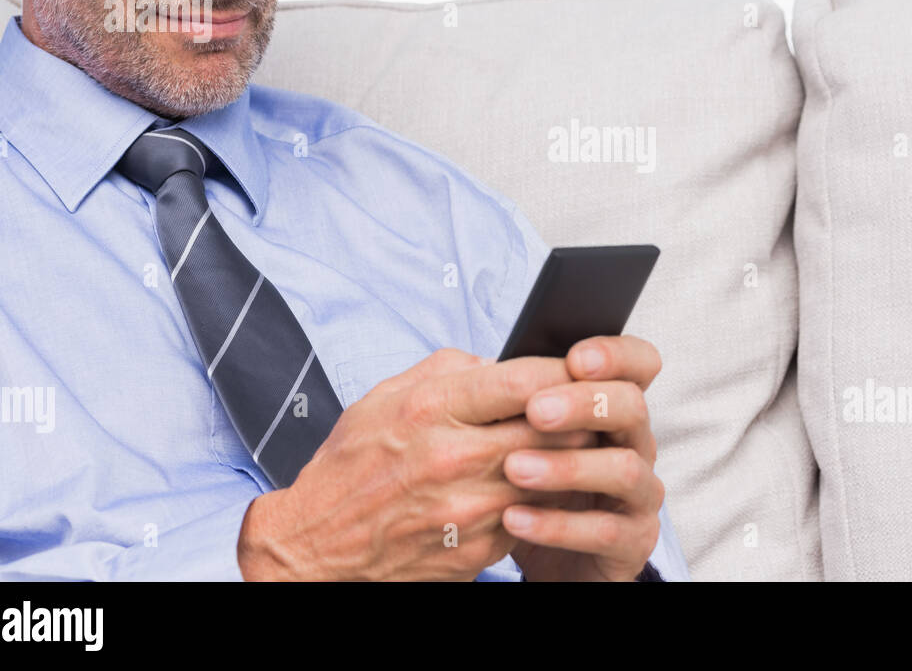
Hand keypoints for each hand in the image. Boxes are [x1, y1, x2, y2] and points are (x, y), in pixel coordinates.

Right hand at [236, 348, 592, 580]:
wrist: (318, 546)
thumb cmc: (352, 465)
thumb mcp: (385, 397)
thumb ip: (449, 370)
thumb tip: (500, 362)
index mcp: (430, 409)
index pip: (524, 381)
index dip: (563, 370)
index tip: (577, 367)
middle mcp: (453, 458)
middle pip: (553, 426)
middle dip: (579, 411)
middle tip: (592, 403)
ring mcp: (468, 508)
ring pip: (553, 473)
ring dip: (570, 456)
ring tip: (576, 441)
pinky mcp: (478, 548)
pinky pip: (533, 513)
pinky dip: (546, 496)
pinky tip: (544, 483)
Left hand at [502, 334, 665, 580]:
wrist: (540, 552)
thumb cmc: (531, 481)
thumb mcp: (519, 435)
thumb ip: (516, 399)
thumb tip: (487, 365)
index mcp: (613, 407)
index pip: (638, 364)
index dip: (617, 355)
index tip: (575, 358)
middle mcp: (636, 443)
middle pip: (632, 407)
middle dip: (585, 404)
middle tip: (536, 411)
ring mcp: (640, 493)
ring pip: (623, 469)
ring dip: (568, 466)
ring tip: (514, 469)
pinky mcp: (634, 541)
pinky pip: (606, 531)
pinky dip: (558, 525)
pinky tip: (513, 518)